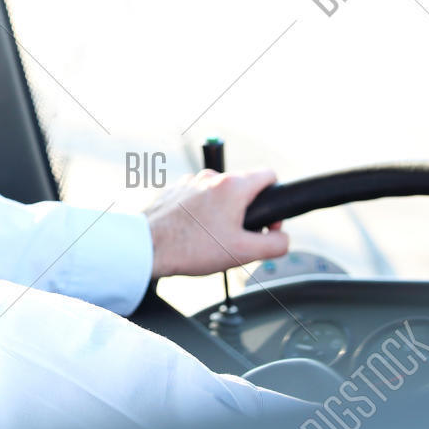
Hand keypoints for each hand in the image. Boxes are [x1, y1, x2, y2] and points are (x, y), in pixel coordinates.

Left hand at [144, 168, 287, 277]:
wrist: (147, 247)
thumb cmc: (191, 248)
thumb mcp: (244, 252)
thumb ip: (275, 244)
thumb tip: (282, 238)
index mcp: (232, 185)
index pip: (269, 176)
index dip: (275, 198)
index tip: (267, 221)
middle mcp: (211, 177)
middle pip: (244, 188)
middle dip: (248, 212)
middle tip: (239, 237)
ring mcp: (190, 182)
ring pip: (220, 195)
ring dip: (224, 214)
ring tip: (213, 239)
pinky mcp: (174, 191)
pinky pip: (199, 199)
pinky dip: (203, 214)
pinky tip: (195, 234)